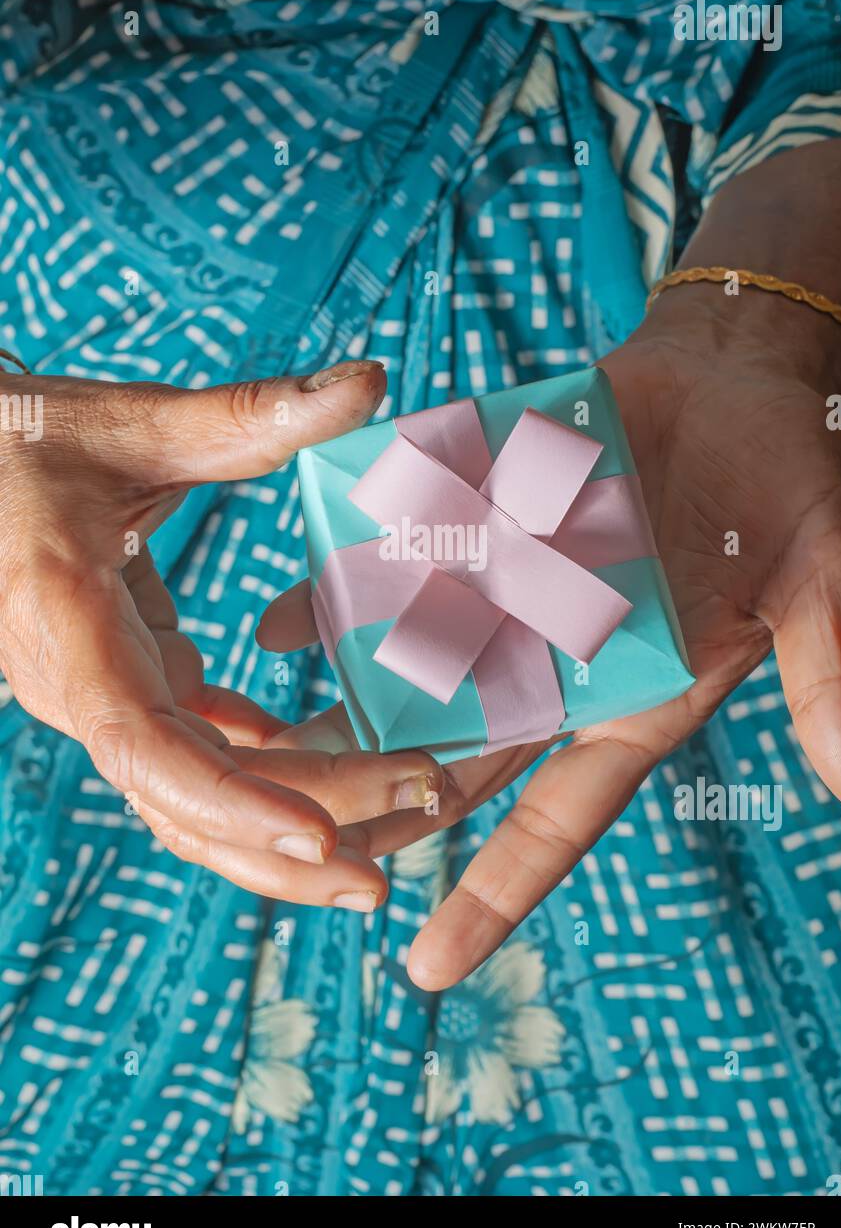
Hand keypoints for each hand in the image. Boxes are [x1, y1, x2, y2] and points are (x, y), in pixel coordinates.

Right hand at [0, 359, 441, 909]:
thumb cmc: (21, 437)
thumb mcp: (129, 420)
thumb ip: (247, 413)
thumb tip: (368, 380)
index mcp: (64, 624)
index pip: (144, 746)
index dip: (232, 801)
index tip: (325, 835)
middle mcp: (75, 684)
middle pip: (185, 798)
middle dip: (296, 831)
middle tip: (413, 823)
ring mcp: (98, 695)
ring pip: (189, 799)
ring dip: (283, 827)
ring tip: (383, 847)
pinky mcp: (125, 682)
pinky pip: (194, 754)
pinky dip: (263, 775)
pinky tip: (336, 775)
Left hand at [257, 283, 840, 980]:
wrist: (732, 380)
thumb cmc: (784, 485)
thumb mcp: (823, 578)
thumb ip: (836, 676)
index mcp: (632, 700)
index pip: (559, 816)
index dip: (497, 891)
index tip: (424, 966)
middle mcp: (558, 666)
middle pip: (456, 762)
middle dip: (381, 813)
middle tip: (294, 863)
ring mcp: (512, 601)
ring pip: (414, 679)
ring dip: (341, 718)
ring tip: (255, 757)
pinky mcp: (483, 531)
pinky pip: (402, 574)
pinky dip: (346, 597)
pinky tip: (279, 624)